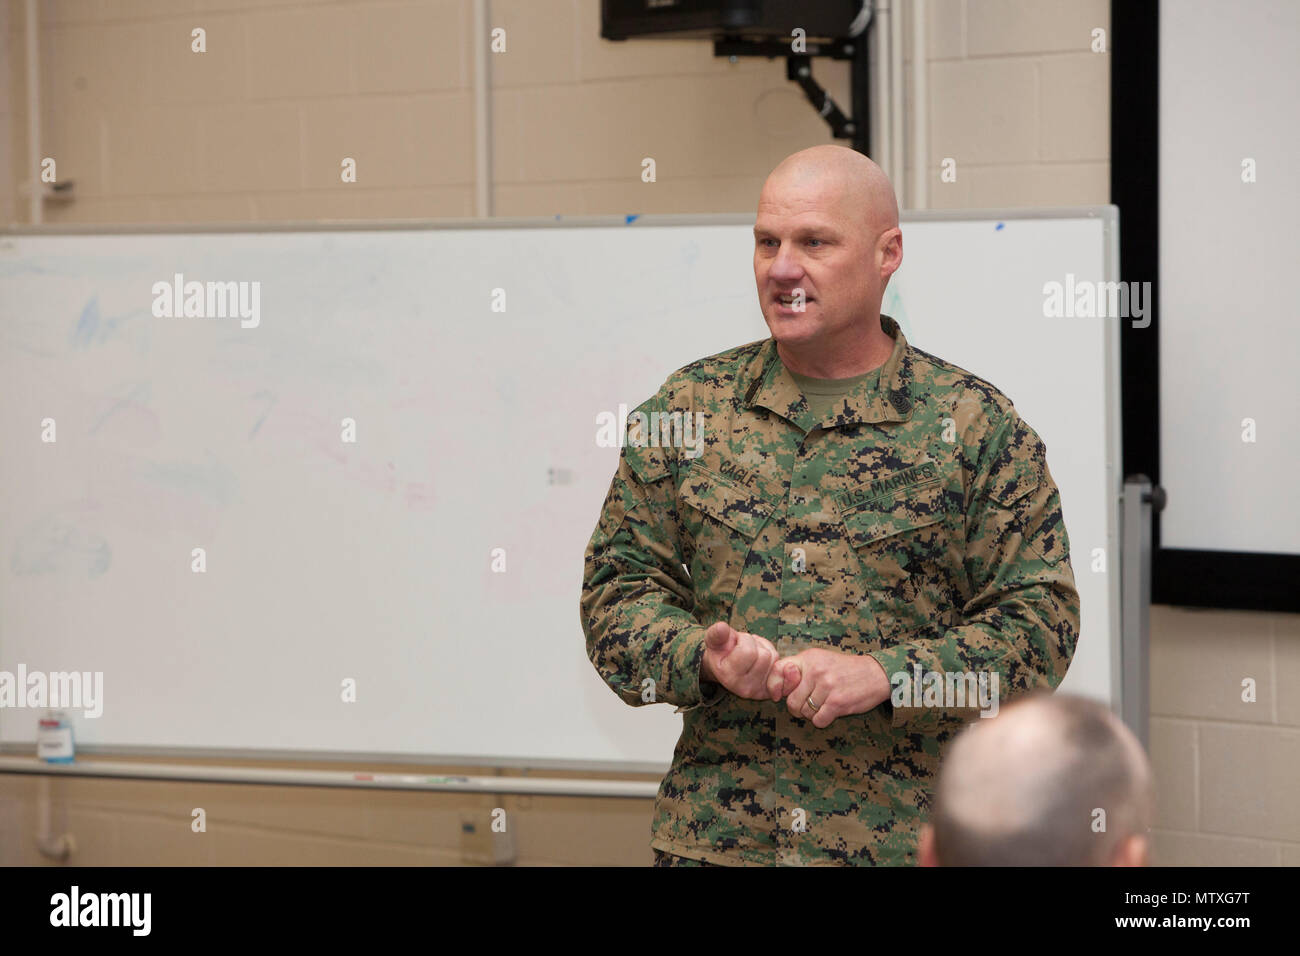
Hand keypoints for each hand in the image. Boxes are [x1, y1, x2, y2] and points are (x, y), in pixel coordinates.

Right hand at [700, 622, 783, 700]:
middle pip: (765, 656)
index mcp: (729, 677)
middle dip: (756, 645)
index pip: (748, 651)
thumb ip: (717, 634)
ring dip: (765, 650)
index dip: (744, 640)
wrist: (726, 668)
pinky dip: (776, 660)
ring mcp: (759, 691)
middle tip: (744, 648)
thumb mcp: (714, 641)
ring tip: (752, 654)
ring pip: (774, 658)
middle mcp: (745, 688)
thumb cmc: (721, 651)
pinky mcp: (770, 690)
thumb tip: (722, 627)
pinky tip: (765, 661)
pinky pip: (782, 669)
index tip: (735, 643)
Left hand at [767, 648, 890, 727]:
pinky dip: (823, 720)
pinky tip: (831, 711)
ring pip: (804, 712)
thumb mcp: (819, 660)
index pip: (777, 671)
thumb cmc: (843, 669)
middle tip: (811, 703)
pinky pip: (817, 720)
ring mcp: (827, 686)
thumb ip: (797, 669)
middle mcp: (815, 670)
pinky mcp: (837, 702)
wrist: (876, 674)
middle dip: (798, 707)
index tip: (779, 695)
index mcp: (808, 658)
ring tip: (824, 704)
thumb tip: (775, 690)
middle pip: (791, 700)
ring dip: (812, 714)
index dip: (774, 687)